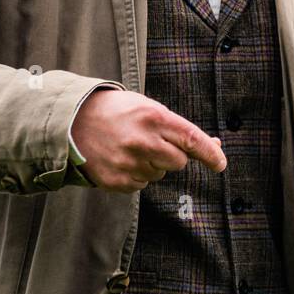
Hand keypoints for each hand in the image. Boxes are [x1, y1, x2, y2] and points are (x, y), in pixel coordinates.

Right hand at [71, 89, 225, 192]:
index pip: (192, 140)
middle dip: (173, 155)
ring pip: (159, 174)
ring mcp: (129, 164)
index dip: (211, 154)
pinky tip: (120, 158)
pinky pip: (141, 184)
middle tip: (153, 141)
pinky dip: (136, 174)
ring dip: (152, 163)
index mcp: (153, 118)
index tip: (221, 164)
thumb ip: (179, 128)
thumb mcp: (148, 108)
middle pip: (179, 162)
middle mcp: (143, 142)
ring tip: (130, 146)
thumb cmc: (117, 112)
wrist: (72, 122)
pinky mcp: (117, 182)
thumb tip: (214, 146)